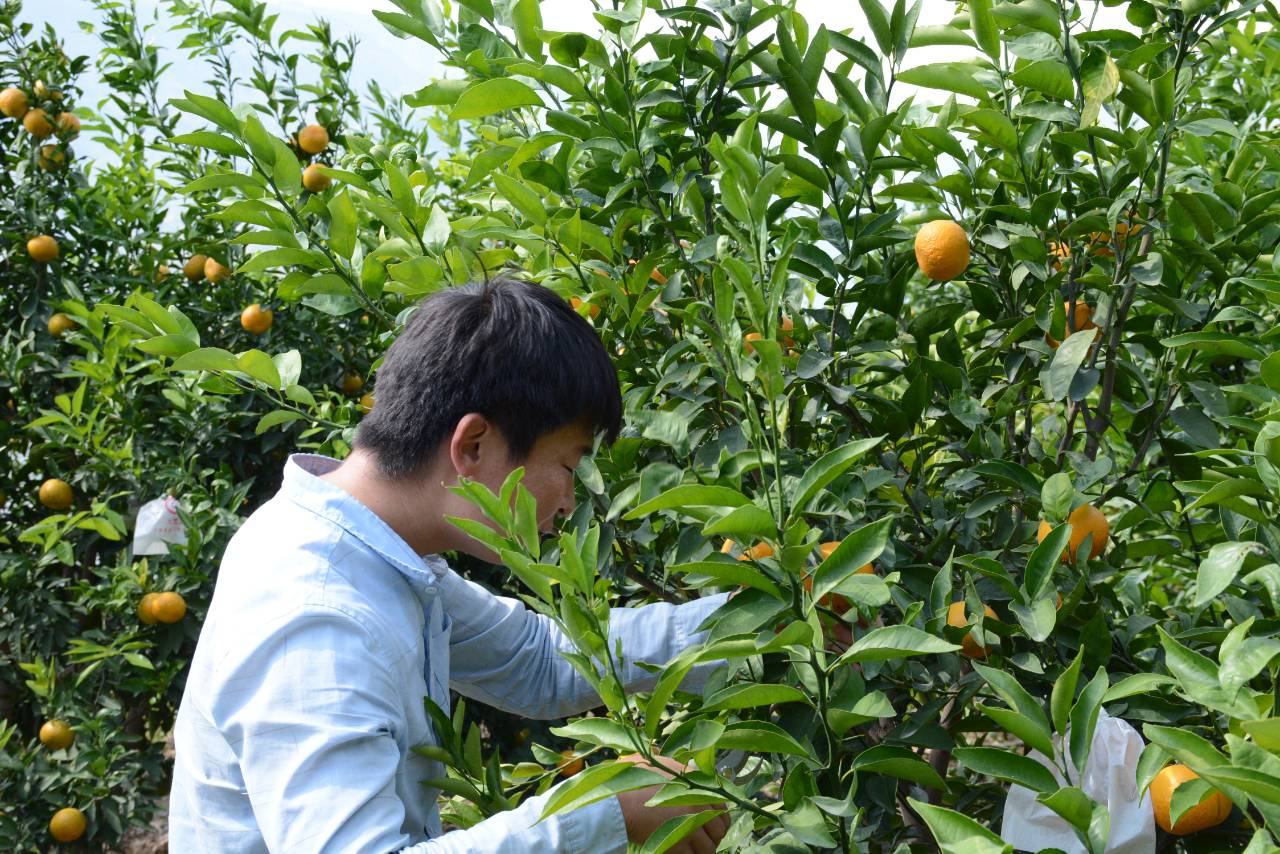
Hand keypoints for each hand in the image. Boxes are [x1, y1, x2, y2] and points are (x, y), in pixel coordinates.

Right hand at [614, 753, 729, 853]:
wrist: (623, 805)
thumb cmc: (638, 783)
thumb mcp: (663, 767)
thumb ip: (681, 768)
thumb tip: (690, 767)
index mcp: (699, 789)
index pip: (723, 810)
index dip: (720, 819)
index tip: (713, 825)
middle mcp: (699, 808)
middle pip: (719, 831)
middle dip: (713, 837)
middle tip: (704, 839)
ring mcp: (690, 828)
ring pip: (709, 848)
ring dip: (703, 850)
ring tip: (693, 848)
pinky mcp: (679, 845)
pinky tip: (682, 853)